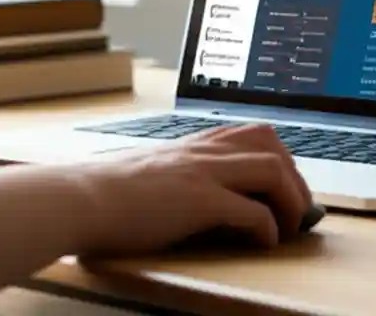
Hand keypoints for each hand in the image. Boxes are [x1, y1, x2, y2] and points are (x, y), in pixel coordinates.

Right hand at [74, 124, 313, 255]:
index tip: (284, 184)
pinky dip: (268, 228)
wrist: (76, 198)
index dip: (277, 157)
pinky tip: (264, 243)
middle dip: (294, 176)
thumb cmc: (100, 194)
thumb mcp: (147, 174)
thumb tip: (188, 199)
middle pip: (271, 144)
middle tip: (298, 208)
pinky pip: (253, 211)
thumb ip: (174, 177)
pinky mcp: (198, 200)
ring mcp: (202, 172)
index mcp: (190, 145)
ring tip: (290, 226)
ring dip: (291, 198)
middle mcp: (201, 151)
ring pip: (272, 168)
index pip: (250, 133)